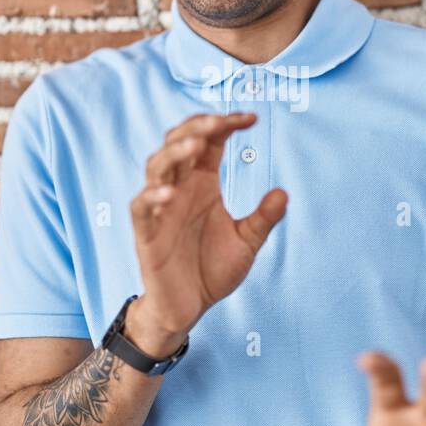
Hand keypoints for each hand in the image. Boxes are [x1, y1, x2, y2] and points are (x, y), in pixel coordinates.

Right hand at [128, 112, 286, 352]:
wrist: (188, 307)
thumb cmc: (212, 270)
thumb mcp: (246, 243)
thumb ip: (263, 218)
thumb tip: (283, 193)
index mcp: (202, 183)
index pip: (209, 141)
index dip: (226, 124)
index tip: (251, 118)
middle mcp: (179, 188)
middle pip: (179, 142)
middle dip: (197, 126)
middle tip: (220, 121)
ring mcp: (160, 208)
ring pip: (156, 166)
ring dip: (174, 152)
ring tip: (196, 145)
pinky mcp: (146, 233)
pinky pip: (141, 207)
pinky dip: (152, 197)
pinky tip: (169, 194)